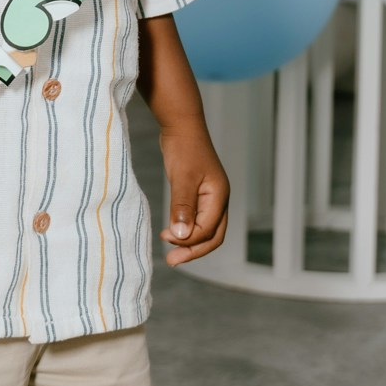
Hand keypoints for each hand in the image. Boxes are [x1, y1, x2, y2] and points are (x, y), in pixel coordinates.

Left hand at [159, 124, 229, 264]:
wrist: (181, 124)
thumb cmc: (183, 148)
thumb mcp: (182, 177)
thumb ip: (183, 207)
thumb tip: (182, 236)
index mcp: (219, 196)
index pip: (209, 230)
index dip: (190, 241)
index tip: (167, 239)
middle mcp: (218, 199)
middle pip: (212, 235)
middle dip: (193, 250)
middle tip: (172, 261)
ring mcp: (210, 197)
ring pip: (205, 229)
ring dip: (189, 242)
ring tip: (170, 251)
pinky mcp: (199, 193)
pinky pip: (197, 219)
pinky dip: (186, 229)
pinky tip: (171, 232)